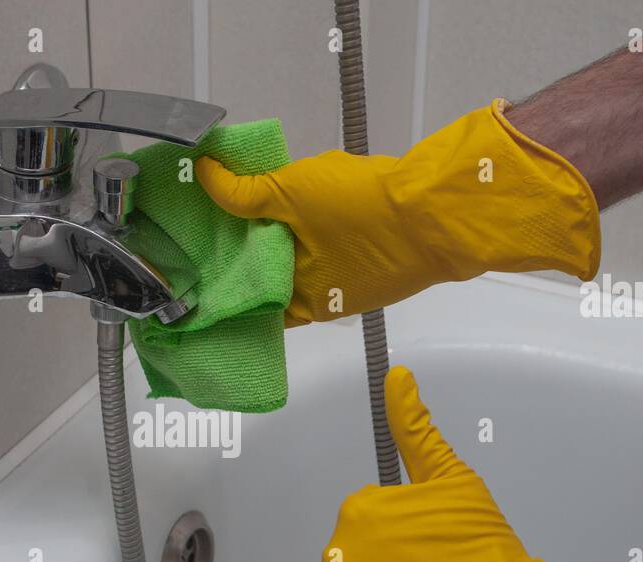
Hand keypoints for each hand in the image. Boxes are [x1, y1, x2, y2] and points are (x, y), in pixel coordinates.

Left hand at [196, 100, 600, 325]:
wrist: (441, 212)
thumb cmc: (364, 212)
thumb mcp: (291, 192)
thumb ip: (244, 192)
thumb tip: (204, 176)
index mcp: (300, 302)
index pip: (249, 302)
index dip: (225, 277)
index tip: (201, 253)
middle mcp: (326, 304)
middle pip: (276, 283)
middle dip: (254, 257)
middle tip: (222, 224)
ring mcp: (355, 287)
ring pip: (307, 266)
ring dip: (288, 244)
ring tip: (256, 210)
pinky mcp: (379, 265)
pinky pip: (336, 254)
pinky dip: (319, 236)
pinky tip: (309, 207)